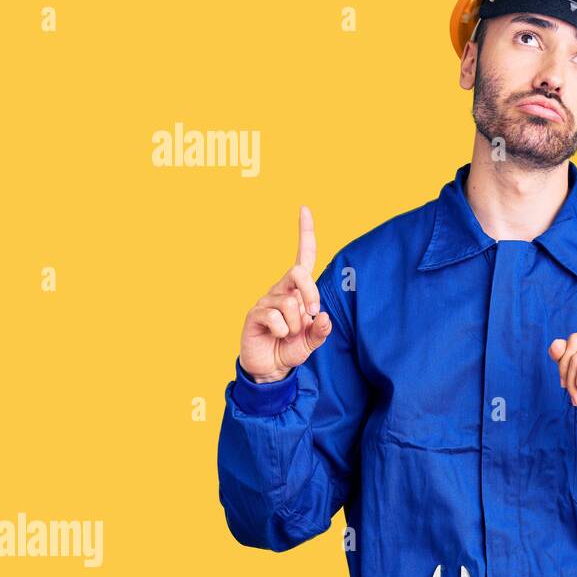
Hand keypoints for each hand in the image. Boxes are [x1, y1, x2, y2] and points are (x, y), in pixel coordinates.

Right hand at [238, 206, 332, 382]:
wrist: (270, 369)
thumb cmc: (291, 348)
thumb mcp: (313, 341)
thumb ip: (321, 330)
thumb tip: (322, 316)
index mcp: (297, 290)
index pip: (304, 257)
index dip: (305, 233)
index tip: (304, 208)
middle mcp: (281, 289)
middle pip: (299, 272)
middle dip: (311, 293)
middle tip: (311, 314)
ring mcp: (266, 301)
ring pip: (290, 302)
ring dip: (296, 324)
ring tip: (289, 333)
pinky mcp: (254, 314)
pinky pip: (276, 318)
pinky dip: (283, 331)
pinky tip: (277, 336)